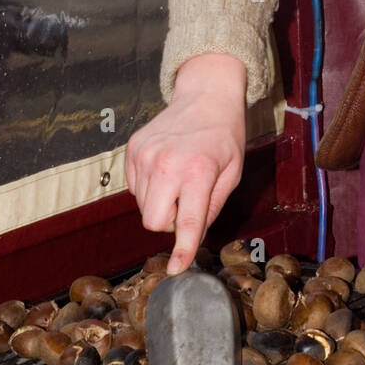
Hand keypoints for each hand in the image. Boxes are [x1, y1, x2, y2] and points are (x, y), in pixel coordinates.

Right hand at [125, 56, 246, 273]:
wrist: (206, 95)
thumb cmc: (224, 134)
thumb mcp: (232, 172)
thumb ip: (212, 207)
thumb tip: (193, 237)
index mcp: (198, 171)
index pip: (187, 222)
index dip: (182, 250)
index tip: (176, 269)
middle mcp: (166, 164)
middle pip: (154, 222)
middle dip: (169, 222)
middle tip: (187, 201)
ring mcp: (145, 155)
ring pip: (143, 206)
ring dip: (161, 202)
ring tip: (179, 176)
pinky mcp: (132, 149)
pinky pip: (135, 187)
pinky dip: (150, 187)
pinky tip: (166, 167)